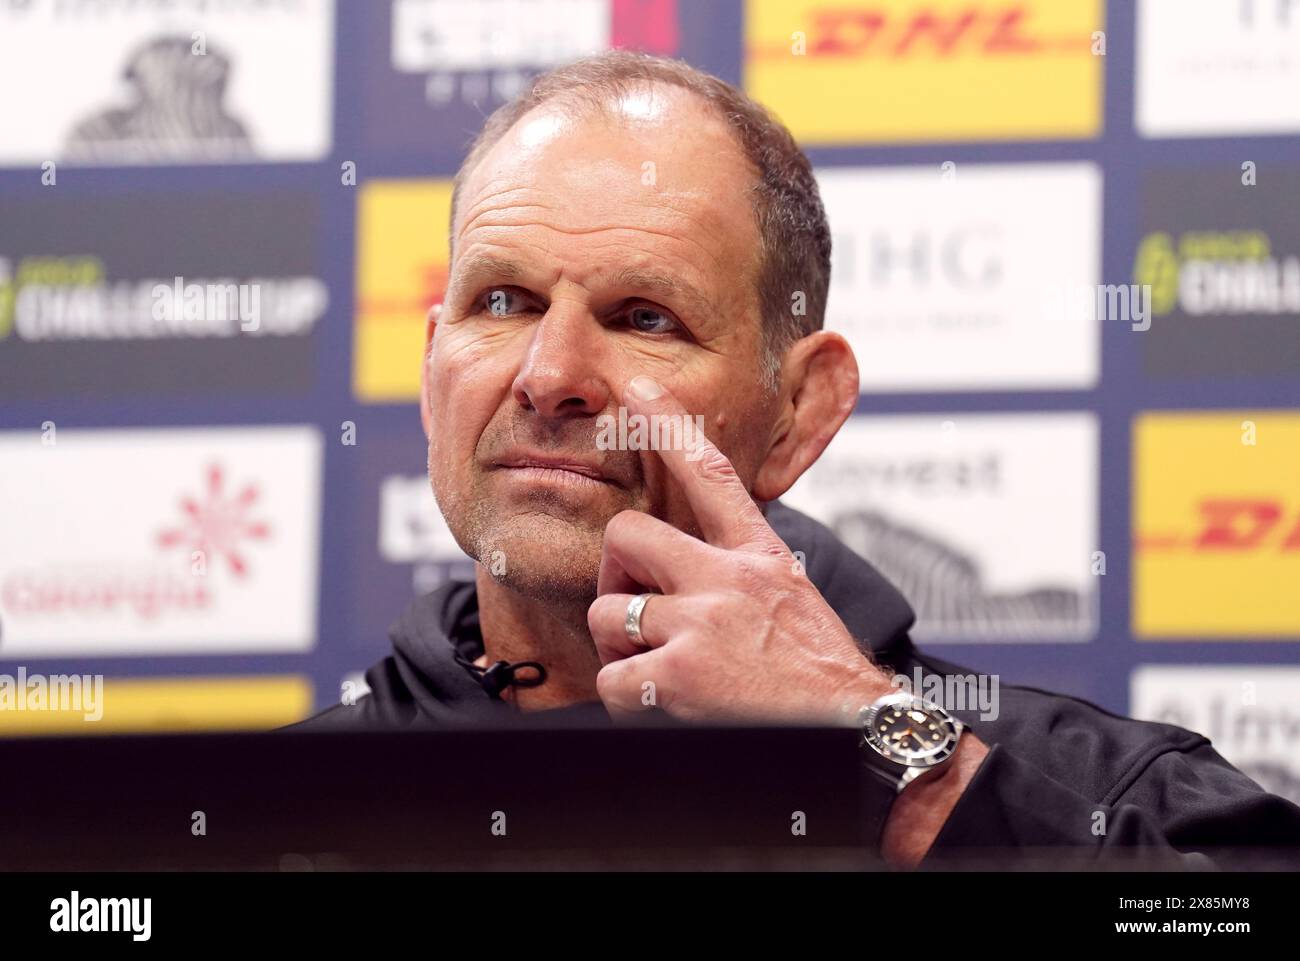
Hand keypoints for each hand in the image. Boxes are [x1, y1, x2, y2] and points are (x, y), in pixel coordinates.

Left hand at [586, 375, 895, 724]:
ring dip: (620, 648)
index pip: (712, 476)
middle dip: (616, 575)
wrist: (857, 736)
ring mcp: (700, 625)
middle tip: (632, 608)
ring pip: (607, 613)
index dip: (670, 426)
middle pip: (627, 536)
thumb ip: (743, 578)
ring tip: (657, 672)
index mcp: (761, 559)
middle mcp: (728, 581)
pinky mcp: (677, 676)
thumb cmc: (822, 681)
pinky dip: (625, 699)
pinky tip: (662, 707)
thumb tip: (692, 574)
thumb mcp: (795, 604)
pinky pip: (610, 678)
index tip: (638, 389)